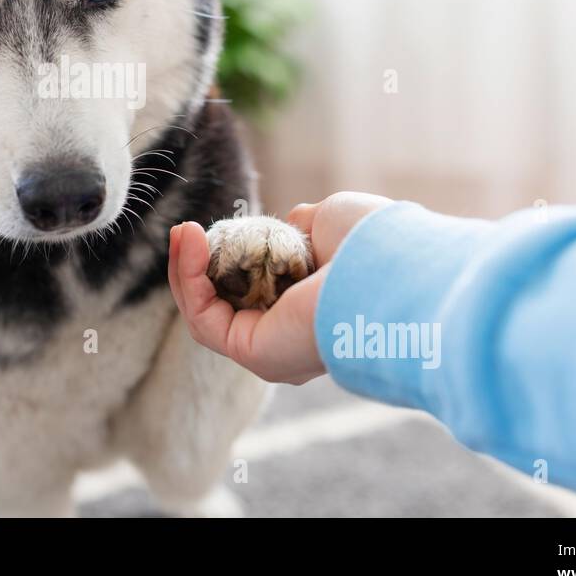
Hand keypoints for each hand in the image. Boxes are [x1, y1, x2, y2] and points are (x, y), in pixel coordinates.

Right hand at [168, 192, 391, 383]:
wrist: (392, 271)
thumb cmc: (374, 244)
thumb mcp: (329, 222)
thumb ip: (300, 227)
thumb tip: (287, 223)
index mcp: (312, 309)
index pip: (254, 290)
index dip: (226, 260)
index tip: (213, 229)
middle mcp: (290, 336)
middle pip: (223, 305)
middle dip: (197, 268)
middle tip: (185, 230)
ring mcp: (270, 349)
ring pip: (207, 313)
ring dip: (186, 271)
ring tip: (182, 232)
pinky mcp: (253, 354)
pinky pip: (205, 318)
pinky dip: (190, 280)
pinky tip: (190, 244)